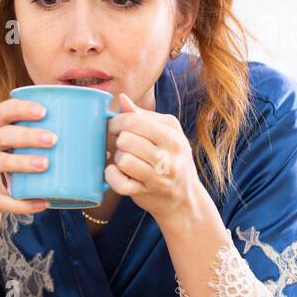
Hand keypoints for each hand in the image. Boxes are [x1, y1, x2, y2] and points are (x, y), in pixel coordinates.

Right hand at [0, 98, 54, 217]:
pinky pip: (3, 199)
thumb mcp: (26, 144)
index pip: (4, 111)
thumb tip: (106, 133)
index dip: (22, 108)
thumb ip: (55, 133)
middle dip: (27, 136)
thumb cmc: (19, 160)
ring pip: (0, 163)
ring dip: (23, 163)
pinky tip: (41, 203)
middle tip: (54, 139)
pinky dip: (22, 203)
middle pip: (2, 136)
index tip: (44, 111)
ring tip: (46, 165)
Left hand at [105, 92, 206, 221]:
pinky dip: (112, 177)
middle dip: (118, 142)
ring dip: (117, 160)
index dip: (116, 122)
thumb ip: (142, 116)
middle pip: (125, 140)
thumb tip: (122, 99)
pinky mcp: (146, 192)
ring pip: (122, 160)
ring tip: (125, 161)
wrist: (185, 198)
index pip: (133, 121)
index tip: (115, 128)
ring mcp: (159, 175)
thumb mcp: (166, 134)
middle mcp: (169, 154)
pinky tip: (115, 173)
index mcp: (171, 134)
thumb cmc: (171, 159)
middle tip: (123, 147)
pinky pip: (119, 183)